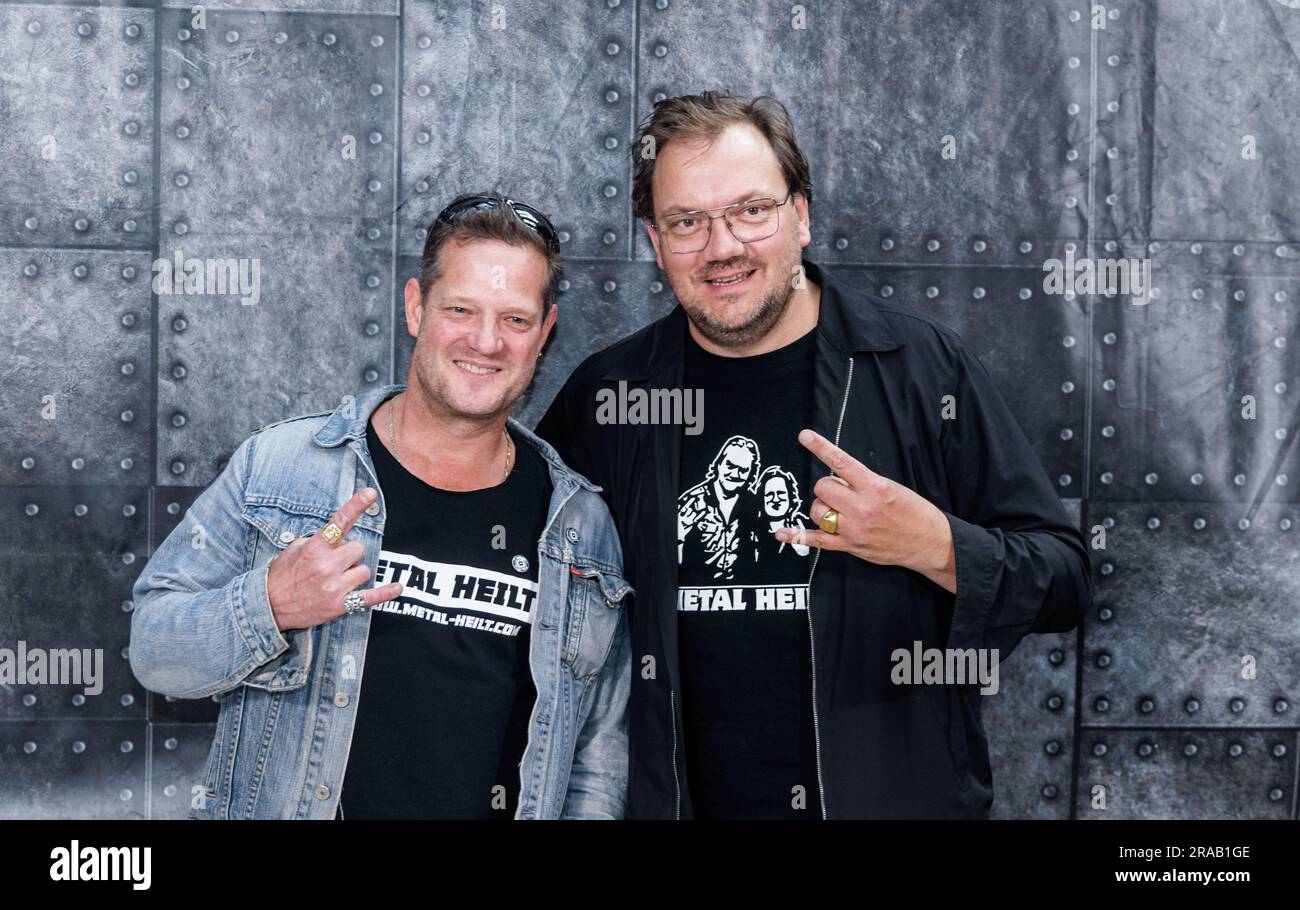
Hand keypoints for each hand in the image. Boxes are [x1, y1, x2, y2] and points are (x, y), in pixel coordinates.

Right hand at [266, 488, 402, 630]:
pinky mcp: (339, 605)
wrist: (269, 605)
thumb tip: (340, 536)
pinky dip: (385, 593)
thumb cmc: (282, 574)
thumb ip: (320, 541)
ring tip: (335, 579)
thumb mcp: (295, 549)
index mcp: (315, 548)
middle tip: (334, 562)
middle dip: (349, 553)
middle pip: (359, 548)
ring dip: (354, 573)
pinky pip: (370, 597)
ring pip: (364, 570)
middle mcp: (326, 566)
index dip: (356, 506)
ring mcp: (334, 586)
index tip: (370, 493)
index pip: (339, 522)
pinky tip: (397, 588)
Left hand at [775, 430, 955, 592]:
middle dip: (828, 487)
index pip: (841, 462)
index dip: (820, 447)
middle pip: (823, 488)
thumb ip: (864, 482)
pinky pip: (816, 541)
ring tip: (840, 510)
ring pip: (817, 511)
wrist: (930, 542)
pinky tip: (782, 532)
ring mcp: (853, 529)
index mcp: (874, 487)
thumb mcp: (892, 487)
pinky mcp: (850, 546)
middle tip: (843, 492)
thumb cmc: (915, 512)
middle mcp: (861, 508)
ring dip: (823, 508)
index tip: (805, 436)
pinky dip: (797, 536)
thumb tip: (839, 477)